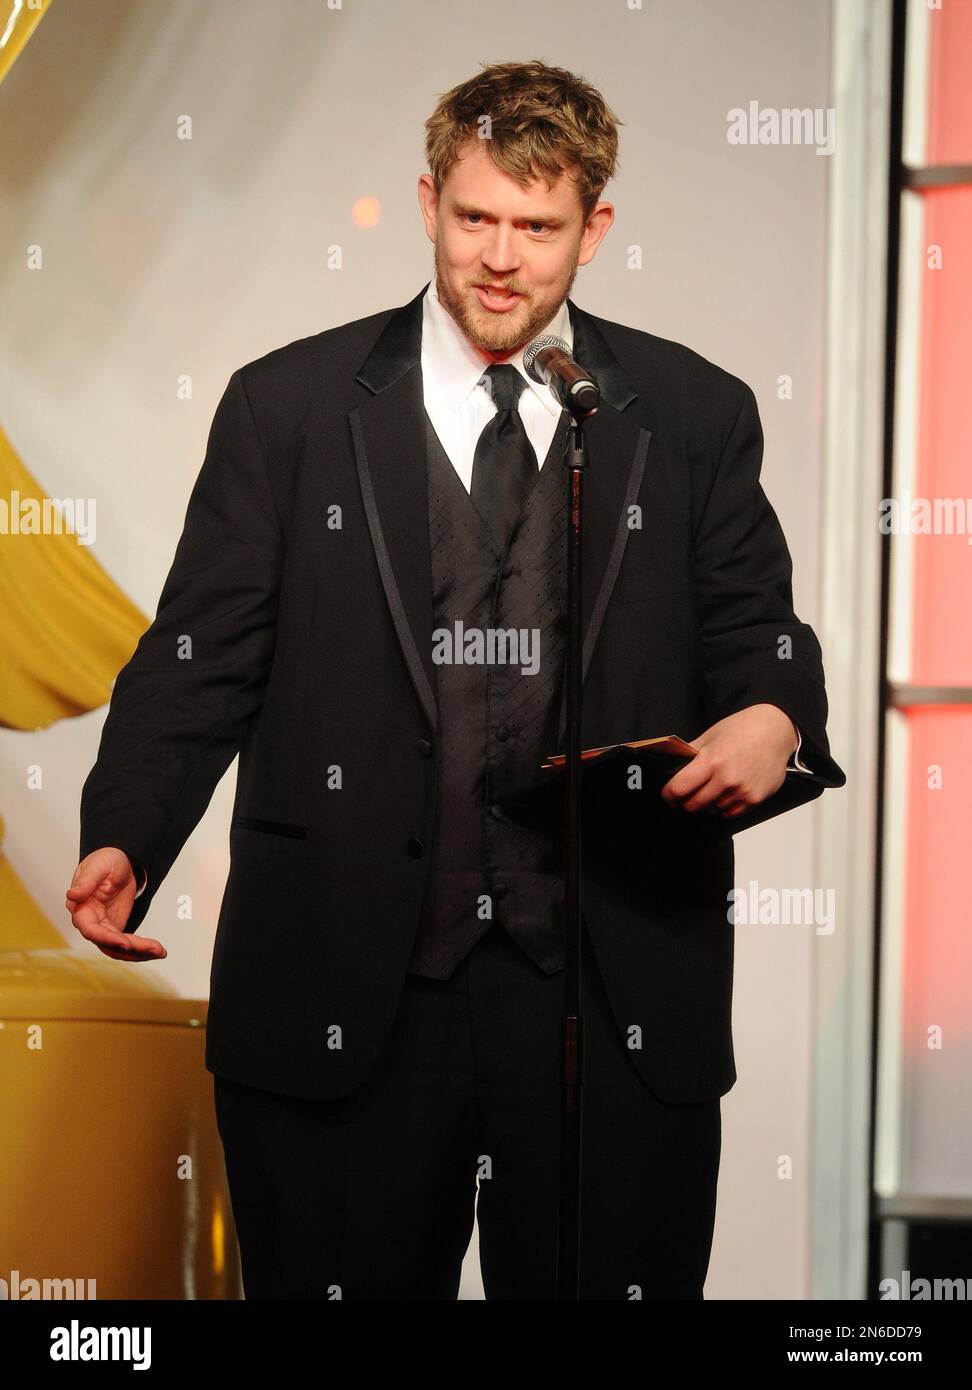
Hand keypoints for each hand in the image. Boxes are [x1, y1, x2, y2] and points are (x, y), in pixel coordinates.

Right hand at [65, 848, 166, 960]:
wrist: (119, 861)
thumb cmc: (105, 861)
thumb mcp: (97, 866)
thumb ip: (86, 881)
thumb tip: (71, 895)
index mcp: (81, 908)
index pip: (90, 930)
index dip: (106, 938)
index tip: (125, 943)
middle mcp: (90, 922)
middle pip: (108, 944)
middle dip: (131, 949)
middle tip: (154, 948)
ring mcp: (103, 928)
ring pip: (118, 949)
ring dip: (139, 953)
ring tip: (160, 952)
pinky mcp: (115, 929)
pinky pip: (126, 945)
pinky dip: (141, 949)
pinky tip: (157, 951)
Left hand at [660, 704, 798, 818]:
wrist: (775, 731)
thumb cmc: (743, 729)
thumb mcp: (710, 736)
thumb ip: (690, 755)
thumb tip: (673, 769)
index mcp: (711, 761)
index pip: (679, 788)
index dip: (669, 794)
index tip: (668, 795)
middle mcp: (726, 779)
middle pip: (693, 805)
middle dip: (685, 801)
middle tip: (686, 796)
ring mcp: (742, 791)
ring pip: (712, 811)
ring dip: (707, 804)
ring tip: (710, 790)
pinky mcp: (755, 799)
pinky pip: (730, 813)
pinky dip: (724, 808)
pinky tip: (724, 795)